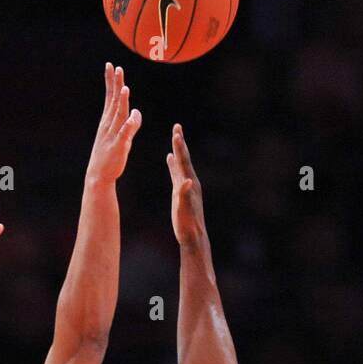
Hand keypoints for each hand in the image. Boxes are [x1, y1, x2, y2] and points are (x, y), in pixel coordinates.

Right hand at [86, 63, 141, 184]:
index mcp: (108, 121)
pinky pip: (124, 135)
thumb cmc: (110, 156)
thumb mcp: (122, 138)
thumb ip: (130, 124)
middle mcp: (109, 125)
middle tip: (117, 68)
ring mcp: (113, 136)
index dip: (111, 82)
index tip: (111, 66)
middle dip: (115, 85)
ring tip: (125, 88)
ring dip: (121, 103)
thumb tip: (137, 112)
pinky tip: (132, 117)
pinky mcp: (118, 147)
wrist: (99, 176)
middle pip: (113, 102)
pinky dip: (128, 126)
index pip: (110, 98)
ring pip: (118, 116)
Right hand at [167, 123, 205, 245]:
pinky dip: (172, 164)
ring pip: (180, 164)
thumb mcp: (185, 210)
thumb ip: (185, 195)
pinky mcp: (181, 192)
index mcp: (190, 184)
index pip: (183, 162)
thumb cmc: (188, 224)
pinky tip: (169, 159)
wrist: (193, 236)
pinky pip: (176, 173)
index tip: (176, 132)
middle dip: (179, 143)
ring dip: (176, 151)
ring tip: (174, 138)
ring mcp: (185, 186)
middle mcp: (189, 182)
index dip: (179, 147)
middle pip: (183, 158)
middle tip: (177, 127)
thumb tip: (186, 181)